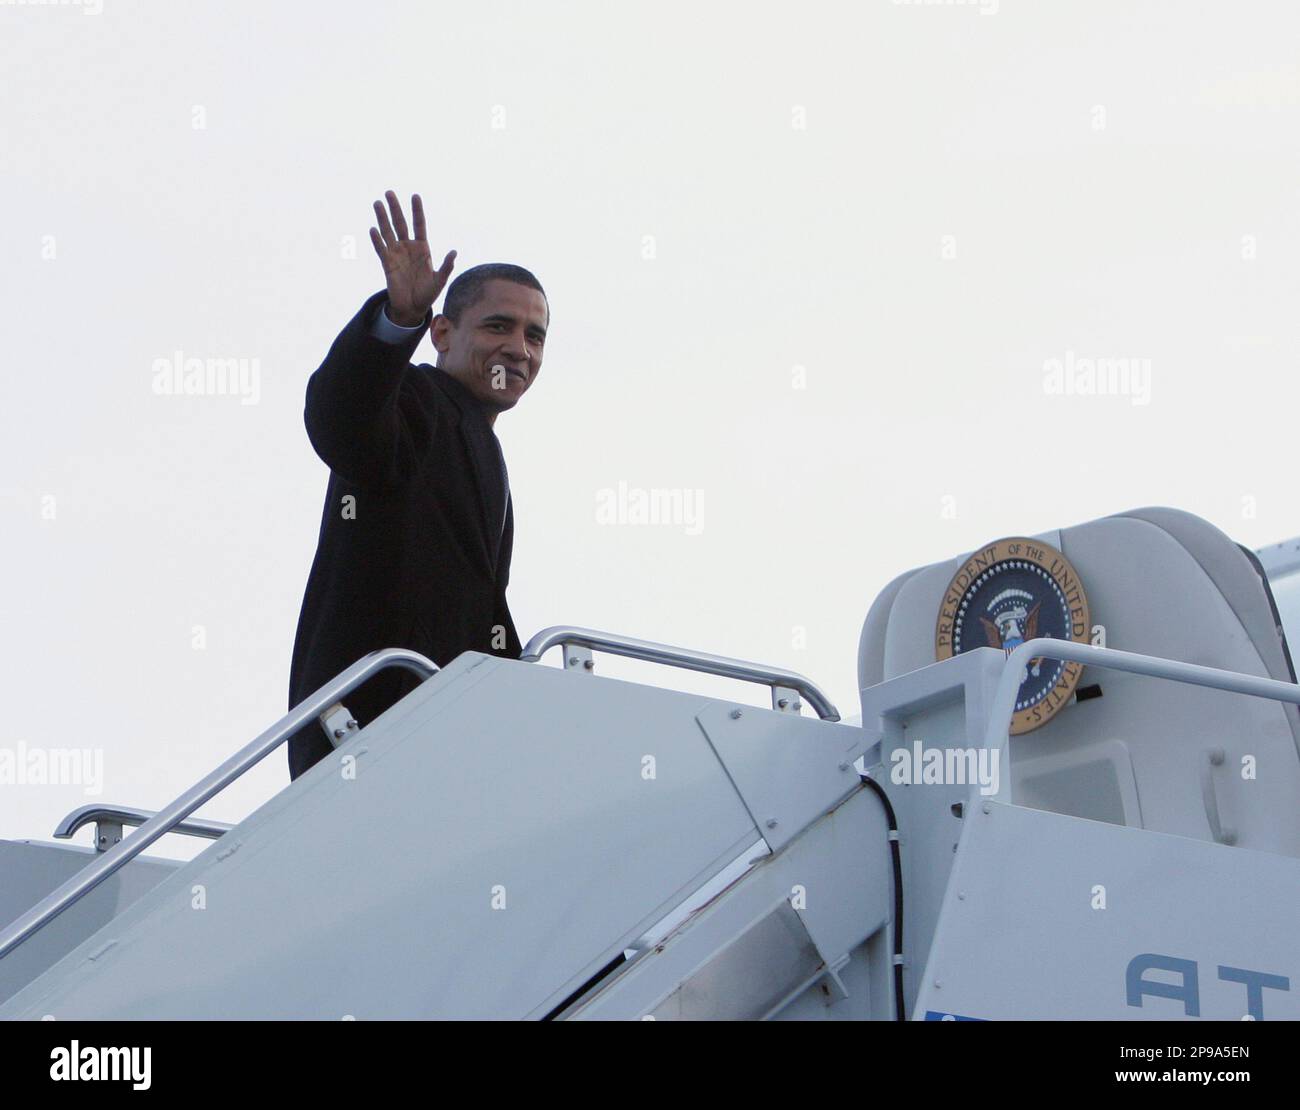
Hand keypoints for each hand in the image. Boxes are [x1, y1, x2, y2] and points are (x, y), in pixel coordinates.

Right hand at [368, 190, 455, 326]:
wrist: (413, 308)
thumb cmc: (428, 293)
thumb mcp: (440, 280)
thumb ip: (446, 266)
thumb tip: (454, 252)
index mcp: (422, 248)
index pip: (419, 225)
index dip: (417, 211)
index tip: (415, 196)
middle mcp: (408, 248)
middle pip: (400, 223)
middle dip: (395, 208)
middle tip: (389, 192)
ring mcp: (396, 254)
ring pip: (388, 232)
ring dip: (382, 218)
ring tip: (377, 203)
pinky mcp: (387, 264)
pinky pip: (381, 249)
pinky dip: (377, 240)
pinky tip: (374, 229)